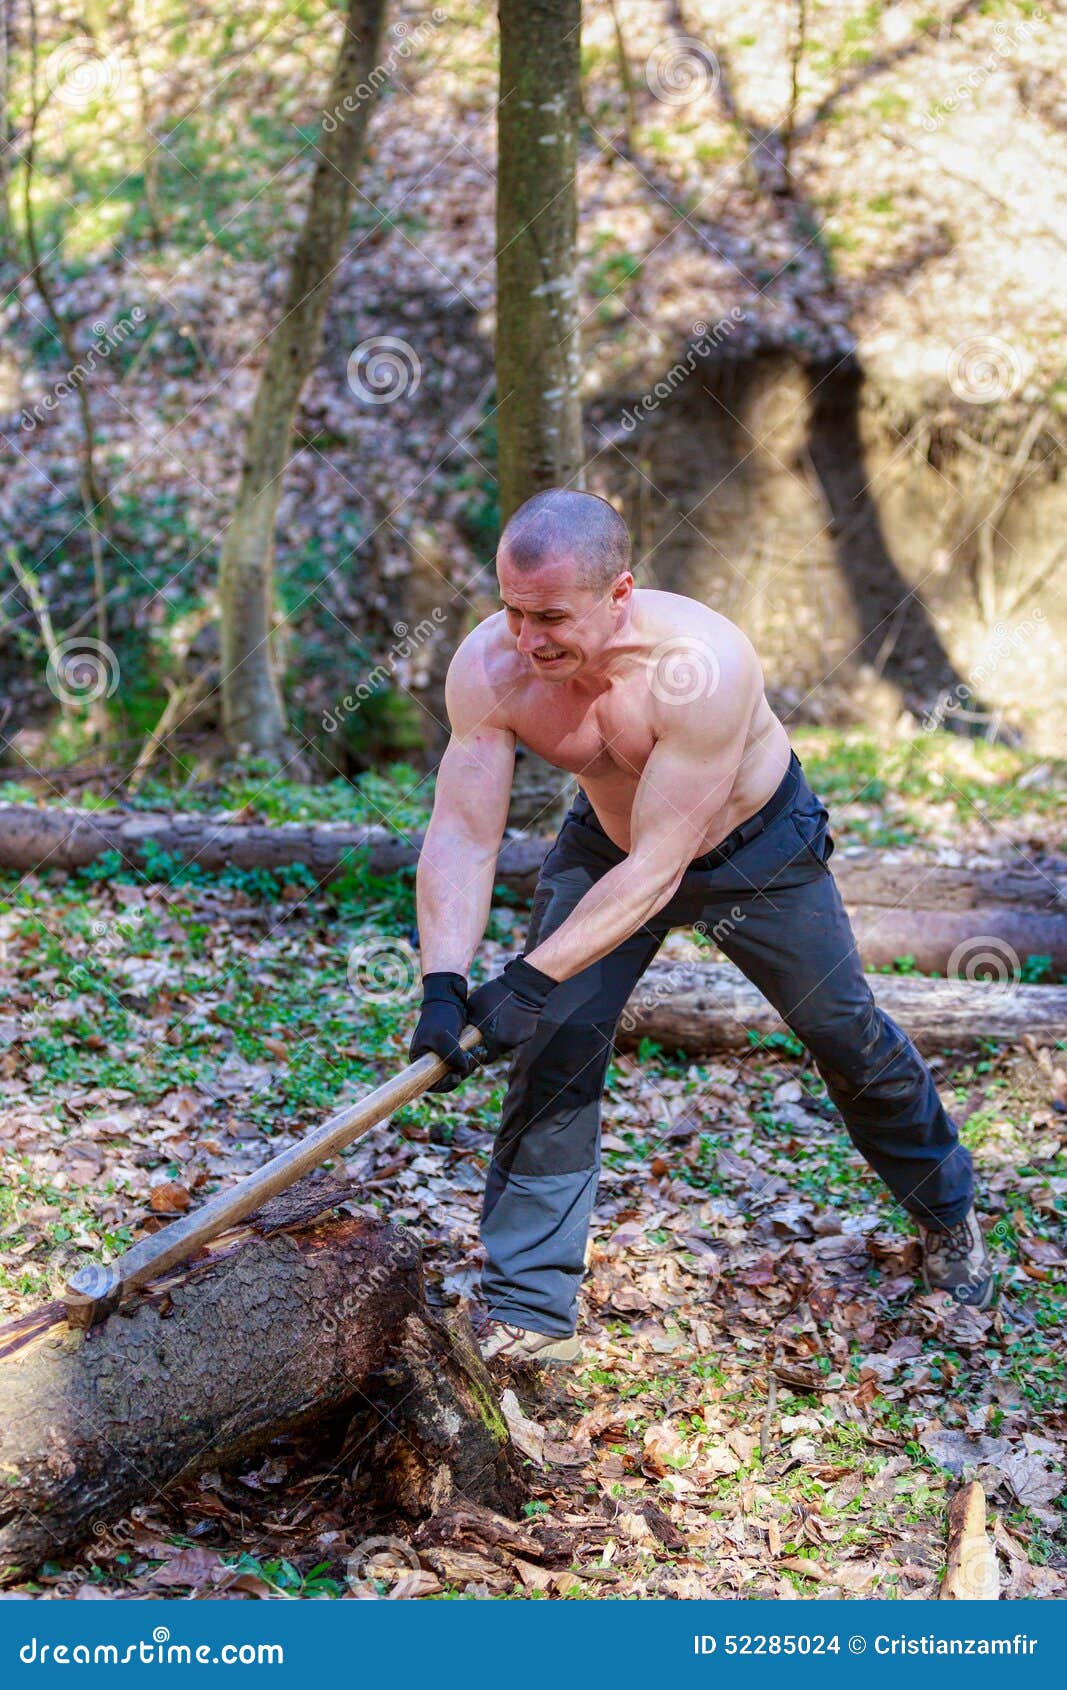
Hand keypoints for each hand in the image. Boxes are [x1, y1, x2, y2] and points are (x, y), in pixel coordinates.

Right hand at [409, 973, 477, 1092]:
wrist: (449, 1000)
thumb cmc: (441, 1017)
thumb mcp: (444, 1038)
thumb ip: (452, 1058)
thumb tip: (461, 1071)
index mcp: (420, 1060)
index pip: (429, 1082)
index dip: (444, 1084)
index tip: (455, 1076)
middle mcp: (429, 1060)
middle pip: (447, 1078)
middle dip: (461, 1072)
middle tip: (471, 1060)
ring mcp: (442, 1056)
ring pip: (458, 1071)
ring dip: (470, 1065)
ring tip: (479, 1052)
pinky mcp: (454, 1050)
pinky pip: (464, 1062)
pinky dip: (473, 1059)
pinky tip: (480, 1051)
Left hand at [466, 956, 557, 1061]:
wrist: (523, 985)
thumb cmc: (496, 993)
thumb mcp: (475, 1007)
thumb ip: (470, 1024)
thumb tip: (463, 1034)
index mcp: (494, 1039)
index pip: (483, 1058)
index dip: (477, 1054)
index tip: (474, 1046)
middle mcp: (508, 1044)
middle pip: (495, 1053)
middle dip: (488, 1046)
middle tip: (484, 1033)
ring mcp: (520, 1039)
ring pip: (505, 1045)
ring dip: (500, 1039)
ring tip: (497, 1023)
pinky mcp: (528, 1034)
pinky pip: (516, 1038)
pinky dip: (511, 1032)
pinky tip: (508, 1019)